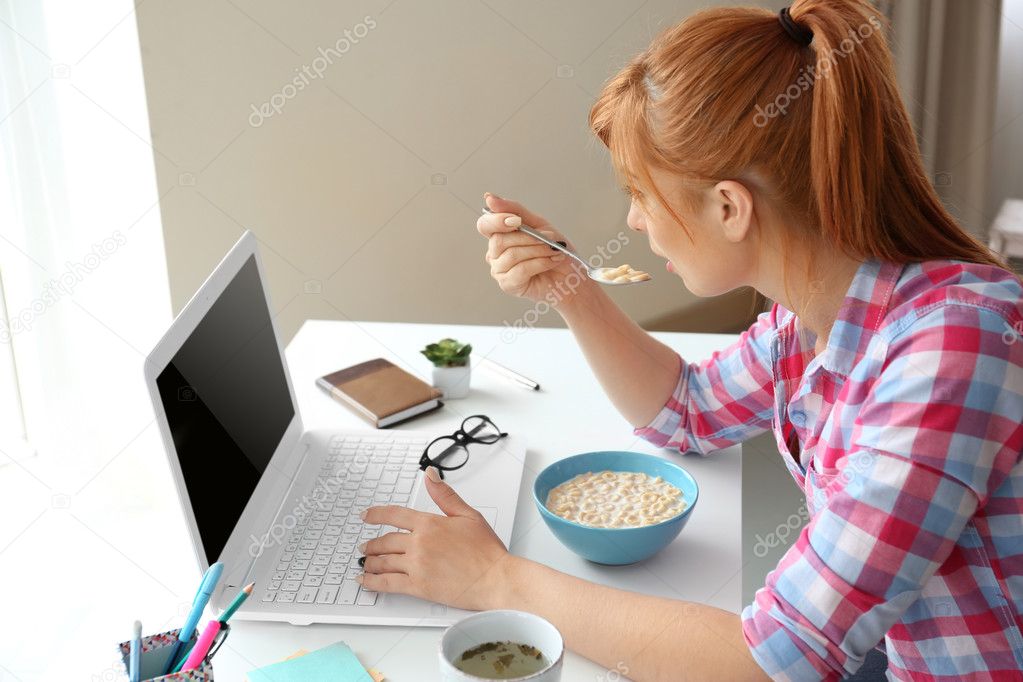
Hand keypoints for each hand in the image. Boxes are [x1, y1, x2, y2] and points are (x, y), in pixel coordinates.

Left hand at [358, 466, 512, 611]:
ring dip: (369, 562)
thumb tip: (430, 475)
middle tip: (365, 546)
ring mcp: (416, 565)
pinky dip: (372, 582)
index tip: (366, 516)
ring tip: (365, 563)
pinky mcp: (418, 587)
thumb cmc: (486, 550)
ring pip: (382, 562)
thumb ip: (444, 495)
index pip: (394, 514)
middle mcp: (419, 543)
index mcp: (429, 523)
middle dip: (371, 544)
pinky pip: (387, 583)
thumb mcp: (468, 515)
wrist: (495, 578)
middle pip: (385, 541)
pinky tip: (365, 581)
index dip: (376, 515)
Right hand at [477, 192, 594, 304]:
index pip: (485, 225)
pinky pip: (520, 270)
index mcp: (500, 235)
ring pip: (512, 255)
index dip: (497, 221)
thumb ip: (515, 210)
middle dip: (529, 238)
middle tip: (549, 240)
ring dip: (538, 251)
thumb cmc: (555, 249)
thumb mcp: (538, 224)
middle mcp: (495, 253)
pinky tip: (552, 261)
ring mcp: (500, 270)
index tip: (517, 221)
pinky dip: (540, 263)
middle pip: (499, 240)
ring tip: (554, 251)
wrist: (571, 274)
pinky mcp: (508, 285)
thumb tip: (489, 197)